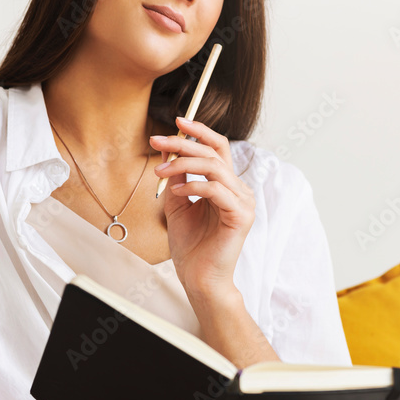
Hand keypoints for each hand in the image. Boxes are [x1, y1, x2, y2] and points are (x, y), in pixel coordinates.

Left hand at [151, 117, 255, 297]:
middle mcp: (238, 189)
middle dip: (183, 143)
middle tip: (156, 141)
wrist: (199, 278)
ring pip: (214, 167)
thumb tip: (167, 150)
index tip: (176, 121)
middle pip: (214, 151)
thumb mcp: (177, 203)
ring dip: (183, 164)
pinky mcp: (241, 215)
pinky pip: (216, 190)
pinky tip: (176, 193)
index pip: (217, 147)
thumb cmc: (190, 246)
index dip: (198, 131)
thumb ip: (176, 177)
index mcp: (226, 184)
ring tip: (159, 173)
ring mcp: (243, 201)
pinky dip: (193, 187)